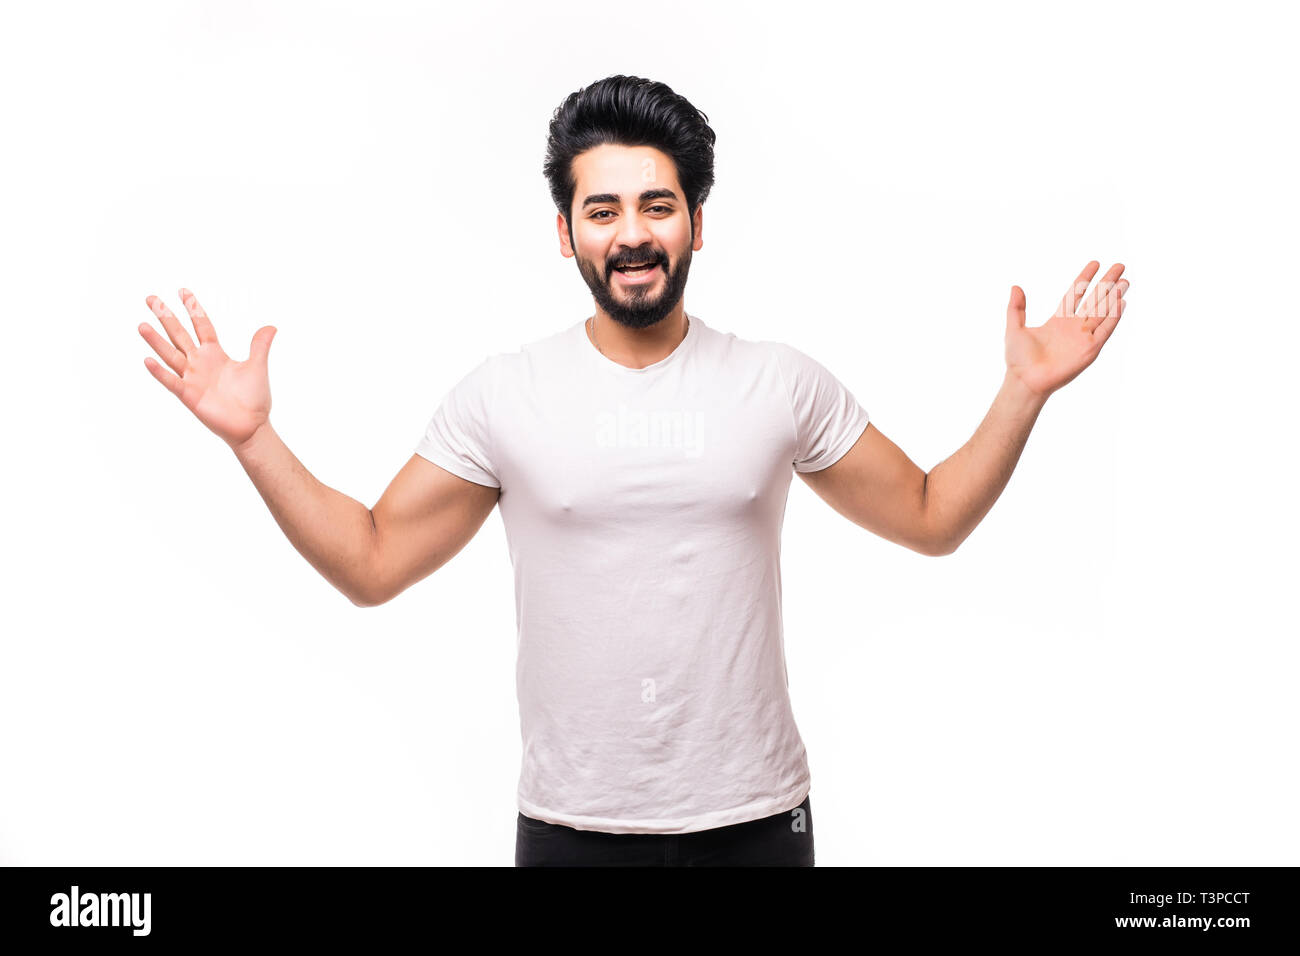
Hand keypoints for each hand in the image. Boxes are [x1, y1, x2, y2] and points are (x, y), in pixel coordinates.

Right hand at [139, 289, 277, 449]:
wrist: (251, 426)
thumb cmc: (254, 398)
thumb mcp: (257, 366)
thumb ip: (260, 345)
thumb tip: (271, 327)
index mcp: (215, 354)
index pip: (201, 325)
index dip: (193, 309)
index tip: (182, 291)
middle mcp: (200, 363)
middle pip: (180, 335)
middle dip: (166, 317)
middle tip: (151, 298)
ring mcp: (192, 378)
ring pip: (170, 355)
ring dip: (156, 341)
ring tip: (142, 325)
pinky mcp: (189, 395)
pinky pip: (172, 381)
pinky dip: (160, 372)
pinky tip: (147, 360)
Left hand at [1004, 261, 1128, 397]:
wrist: (1025, 380)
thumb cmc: (1018, 359)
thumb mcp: (1015, 328)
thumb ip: (1016, 308)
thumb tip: (1015, 287)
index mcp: (1058, 321)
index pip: (1075, 294)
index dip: (1085, 278)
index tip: (1095, 263)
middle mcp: (1073, 327)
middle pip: (1094, 299)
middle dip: (1107, 283)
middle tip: (1120, 266)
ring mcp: (1083, 338)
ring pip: (1102, 312)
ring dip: (1114, 297)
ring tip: (1124, 281)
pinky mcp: (1089, 349)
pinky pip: (1105, 330)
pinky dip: (1114, 317)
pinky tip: (1121, 302)